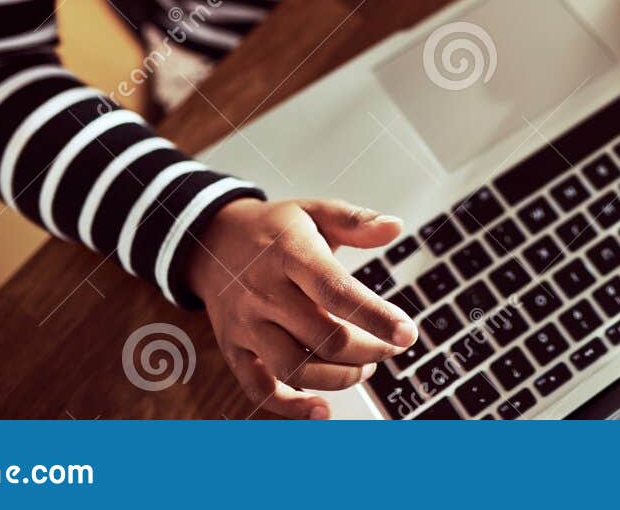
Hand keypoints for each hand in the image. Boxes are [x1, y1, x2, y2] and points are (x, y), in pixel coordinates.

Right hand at [186, 197, 418, 418]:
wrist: (212, 240)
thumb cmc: (274, 228)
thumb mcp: (314, 209)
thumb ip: (356, 220)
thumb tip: (395, 227)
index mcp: (290, 253)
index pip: (336, 291)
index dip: (375, 316)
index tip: (407, 333)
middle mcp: (264, 292)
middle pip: (323, 338)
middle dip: (368, 350)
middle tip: (389, 346)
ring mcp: (246, 324)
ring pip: (295, 369)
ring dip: (340, 378)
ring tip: (364, 366)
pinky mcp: (233, 349)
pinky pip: (259, 389)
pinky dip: (291, 408)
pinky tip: (322, 409)